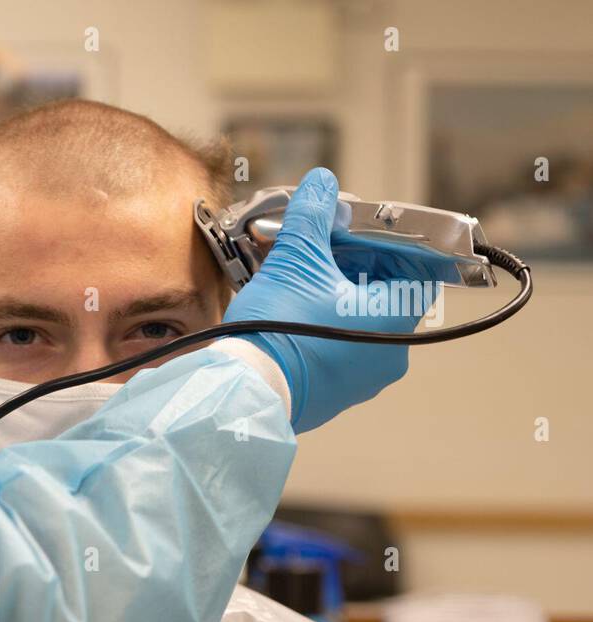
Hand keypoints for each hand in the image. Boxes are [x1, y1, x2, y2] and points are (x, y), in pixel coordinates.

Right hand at [224, 167, 435, 432]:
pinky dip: (323, 329)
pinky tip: (292, 316)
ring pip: (360, 324)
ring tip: (300, 281)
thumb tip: (322, 183)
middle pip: (385, 295)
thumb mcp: (295, 259)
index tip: (361, 232)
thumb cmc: (278, 329)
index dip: (392, 244)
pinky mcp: (333, 397)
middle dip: (356, 267)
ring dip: (337, 298)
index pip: (419, 270)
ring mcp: (362, 381)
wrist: (243, 393)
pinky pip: (339, 352)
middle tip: (322, 250)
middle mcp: (390, 355)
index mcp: (395, 320)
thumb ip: (313, 215)